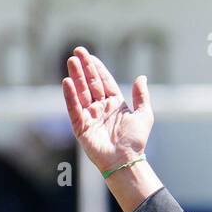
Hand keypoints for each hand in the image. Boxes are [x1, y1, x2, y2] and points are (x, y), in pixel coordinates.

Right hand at [62, 46, 152, 174]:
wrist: (126, 161)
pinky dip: (70, 96)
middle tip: (77, 51)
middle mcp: (101, 109)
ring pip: (81, 93)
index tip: (90, 55)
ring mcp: (90, 117)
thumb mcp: (144, 115)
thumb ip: (141, 96)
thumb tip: (141, 77)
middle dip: (84, 68)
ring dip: (76, 77)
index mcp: (114, 104)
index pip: (104, 82)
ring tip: (71, 61)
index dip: (97, 69)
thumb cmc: (136, 141)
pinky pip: (74, 109)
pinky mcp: (81, 127)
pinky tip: (67, 82)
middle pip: (90, 84)